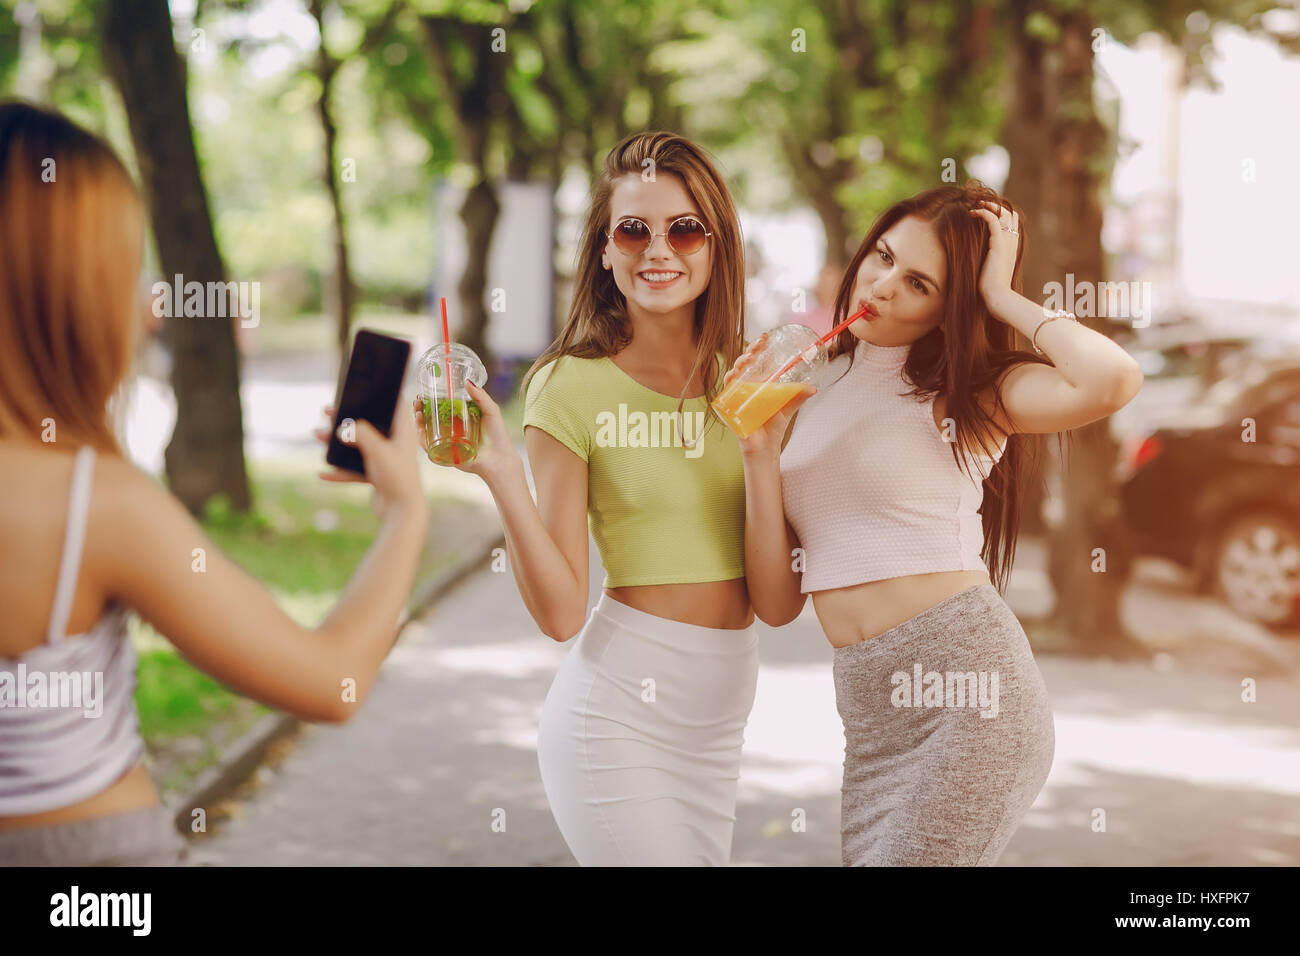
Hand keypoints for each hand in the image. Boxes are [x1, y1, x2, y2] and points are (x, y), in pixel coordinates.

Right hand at [314, 404, 427, 521]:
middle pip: (370, 423)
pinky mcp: (378, 475)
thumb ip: (360, 434)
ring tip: (317, 436)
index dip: (380, 394)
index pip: (395, 404)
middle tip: (327, 411)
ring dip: (338, 442)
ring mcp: (386, 459)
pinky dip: (339, 471)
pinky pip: (355, 469)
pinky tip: (323, 474)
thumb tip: (343, 428)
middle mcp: (395, 443)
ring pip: (358, 445)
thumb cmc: (397, 478)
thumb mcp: (377, 450)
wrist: (402, 513)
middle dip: (346, 418)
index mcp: (403, 431)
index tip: (362, 388)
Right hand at [411, 380, 521, 484]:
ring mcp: (448, 443)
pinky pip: (430, 449)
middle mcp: (451, 431)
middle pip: (430, 419)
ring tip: (418, 414)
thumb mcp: (491, 411)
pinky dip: (422, 441)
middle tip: (418, 402)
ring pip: (427, 433)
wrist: (500, 459)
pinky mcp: (446, 456)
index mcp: (460, 419)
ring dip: (418, 423)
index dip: (430, 401)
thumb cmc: (498, 436)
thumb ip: (480, 396)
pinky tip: (421, 432)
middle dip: (420, 410)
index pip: (440, 408)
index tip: (424, 394)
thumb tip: (467, 382)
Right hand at [722, 334, 816, 458]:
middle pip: (746, 364)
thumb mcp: (788, 409)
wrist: (765, 447)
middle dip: (750, 351)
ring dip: (740, 363)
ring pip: (735, 373)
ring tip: (748, 359)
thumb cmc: (773, 428)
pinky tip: (734, 375)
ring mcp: (739, 395)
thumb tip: (813, 388)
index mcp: (761, 384)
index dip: (760, 348)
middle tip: (758, 345)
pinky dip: (729, 381)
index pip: (759, 362)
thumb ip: (798, 397)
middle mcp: (749, 387)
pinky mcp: (732, 405)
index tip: (765, 337)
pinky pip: (727, 390)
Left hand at [969, 199, 1018, 316]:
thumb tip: (979, 270)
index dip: (1002, 215)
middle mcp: (1012, 243)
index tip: (987, 213)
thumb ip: (988, 267)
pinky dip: (984, 212)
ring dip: (990, 206)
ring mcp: (1006, 242)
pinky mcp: (998, 243)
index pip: (1012, 225)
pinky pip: (993, 220)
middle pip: (1011, 216)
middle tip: (981, 205)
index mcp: (1012, 249)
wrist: (998, 296)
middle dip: (997, 207)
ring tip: (976, 204)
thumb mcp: (991, 275)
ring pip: (1004, 214)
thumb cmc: (993, 291)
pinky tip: (972, 212)